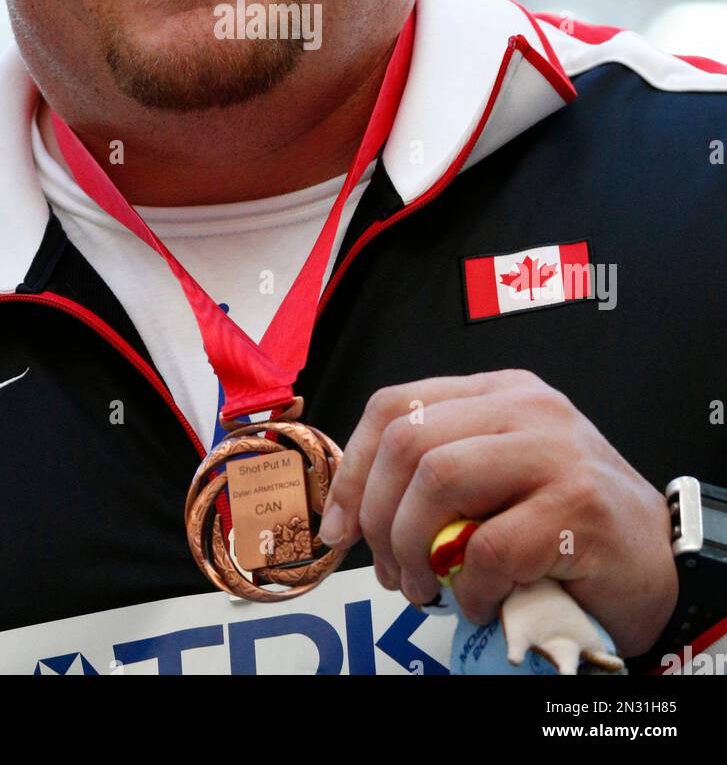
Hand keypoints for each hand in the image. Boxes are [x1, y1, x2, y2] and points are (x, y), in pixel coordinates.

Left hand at [317, 369, 678, 657]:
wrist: (653, 557)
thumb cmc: (562, 523)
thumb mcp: (496, 476)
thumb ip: (437, 473)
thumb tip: (351, 512)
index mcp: (498, 392)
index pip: (395, 406)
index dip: (354, 469)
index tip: (340, 527)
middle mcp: (527, 407)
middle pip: (409, 442)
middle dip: (379, 518)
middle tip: (391, 572)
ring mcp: (557, 452)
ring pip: (440, 480)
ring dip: (415, 550)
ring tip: (426, 589)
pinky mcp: (580, 508)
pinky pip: (491, 546)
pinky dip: (470, 587)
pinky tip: (480, 601)